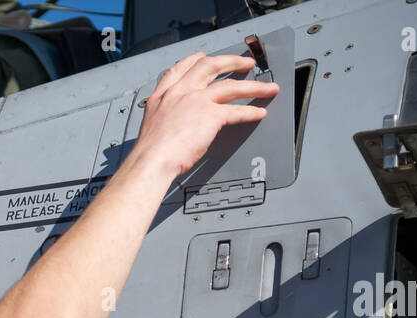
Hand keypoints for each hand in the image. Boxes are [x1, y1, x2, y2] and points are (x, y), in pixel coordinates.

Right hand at [130, 53, 279, 179]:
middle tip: (244, 62)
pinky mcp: (211, 115)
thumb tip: (175, 123)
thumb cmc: (150, 151)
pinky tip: (259, 112)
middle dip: (231, 61)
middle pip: (210, 66)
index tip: (202, 57)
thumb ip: (165, 117)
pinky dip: (251, 112)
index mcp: (163, 94)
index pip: (179, 68)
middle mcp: (181, 92)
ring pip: (231, 86)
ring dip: (253, 86)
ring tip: (266, 87)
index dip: (193, 60)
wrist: (151, 160)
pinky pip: (237, 111)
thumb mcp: (151, 124)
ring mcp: (197, 101)